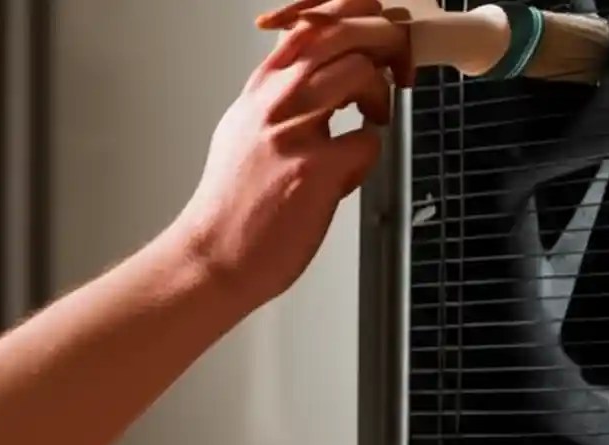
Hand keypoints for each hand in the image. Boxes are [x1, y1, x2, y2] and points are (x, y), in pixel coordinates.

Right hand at [178, 0, 410, 309]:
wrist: (214, 257)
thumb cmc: (232, 209)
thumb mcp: (242, 137)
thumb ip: (275, 106)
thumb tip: (312, 89)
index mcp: (258, 93)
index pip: (307, 26)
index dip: (350, 18)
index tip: (375, 29)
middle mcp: (273, 103)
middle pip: (338, 34)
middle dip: (380, 42)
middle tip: (394, 64)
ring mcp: (293, 133)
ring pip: (357, 71)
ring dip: (379, 93)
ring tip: (373, 115)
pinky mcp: (314, 170)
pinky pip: (367, 141)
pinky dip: (369, 153)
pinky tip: (350, 171)